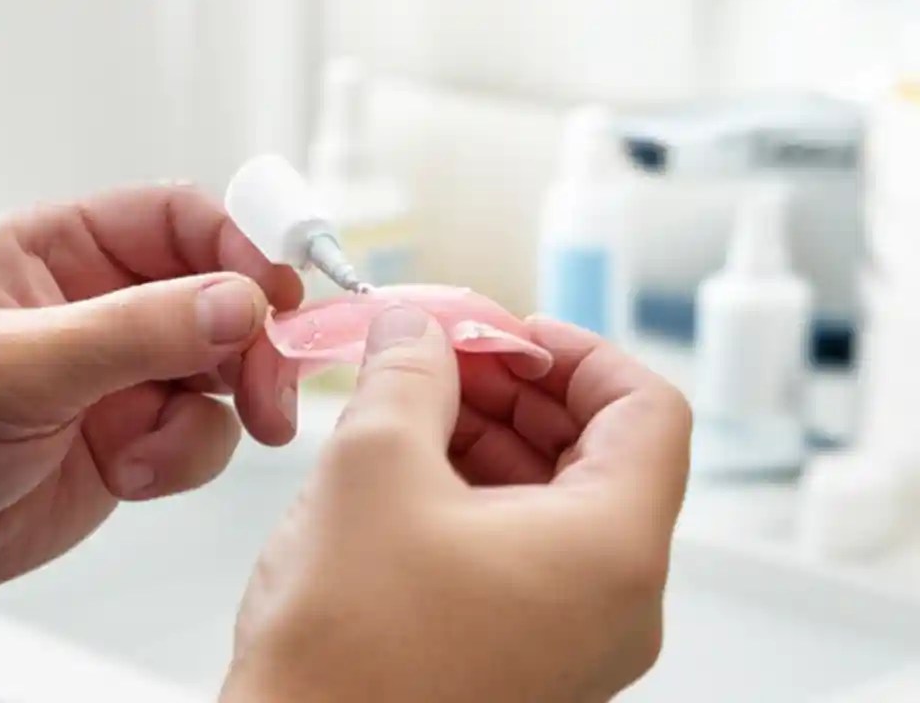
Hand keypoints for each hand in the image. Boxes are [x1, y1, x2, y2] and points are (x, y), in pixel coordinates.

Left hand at [0, 186, 303, 634]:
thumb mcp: (23, 365)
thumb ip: (139, 331)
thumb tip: (244, 304)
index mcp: (63, 250)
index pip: (180, 220)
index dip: (240, 249)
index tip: (283, 293)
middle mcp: (102, 303)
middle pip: (222, 296)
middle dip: (253, 344)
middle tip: (271, 394)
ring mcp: (123, 373)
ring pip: (225, 369)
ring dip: (219, 411)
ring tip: (157, 451)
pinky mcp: (134, 437)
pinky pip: (203, 433)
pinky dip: (183, 458)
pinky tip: (129, 476)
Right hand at [223, 308, 690, 701]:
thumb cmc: (346, 660)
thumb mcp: (371, 470)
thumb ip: (408, 375)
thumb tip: (416, 333)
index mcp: (611, 551)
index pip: (647, 410)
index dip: (576, 351)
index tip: (509, 331)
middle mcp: (613, 605)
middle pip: (601, 453)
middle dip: (519, 389)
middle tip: (443, 355)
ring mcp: (570, 641)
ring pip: (556, 504)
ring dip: (491, 439)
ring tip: (410, 407)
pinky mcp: (523, 661)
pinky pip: (522, 554)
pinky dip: (476, 497)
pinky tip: (406, 471)